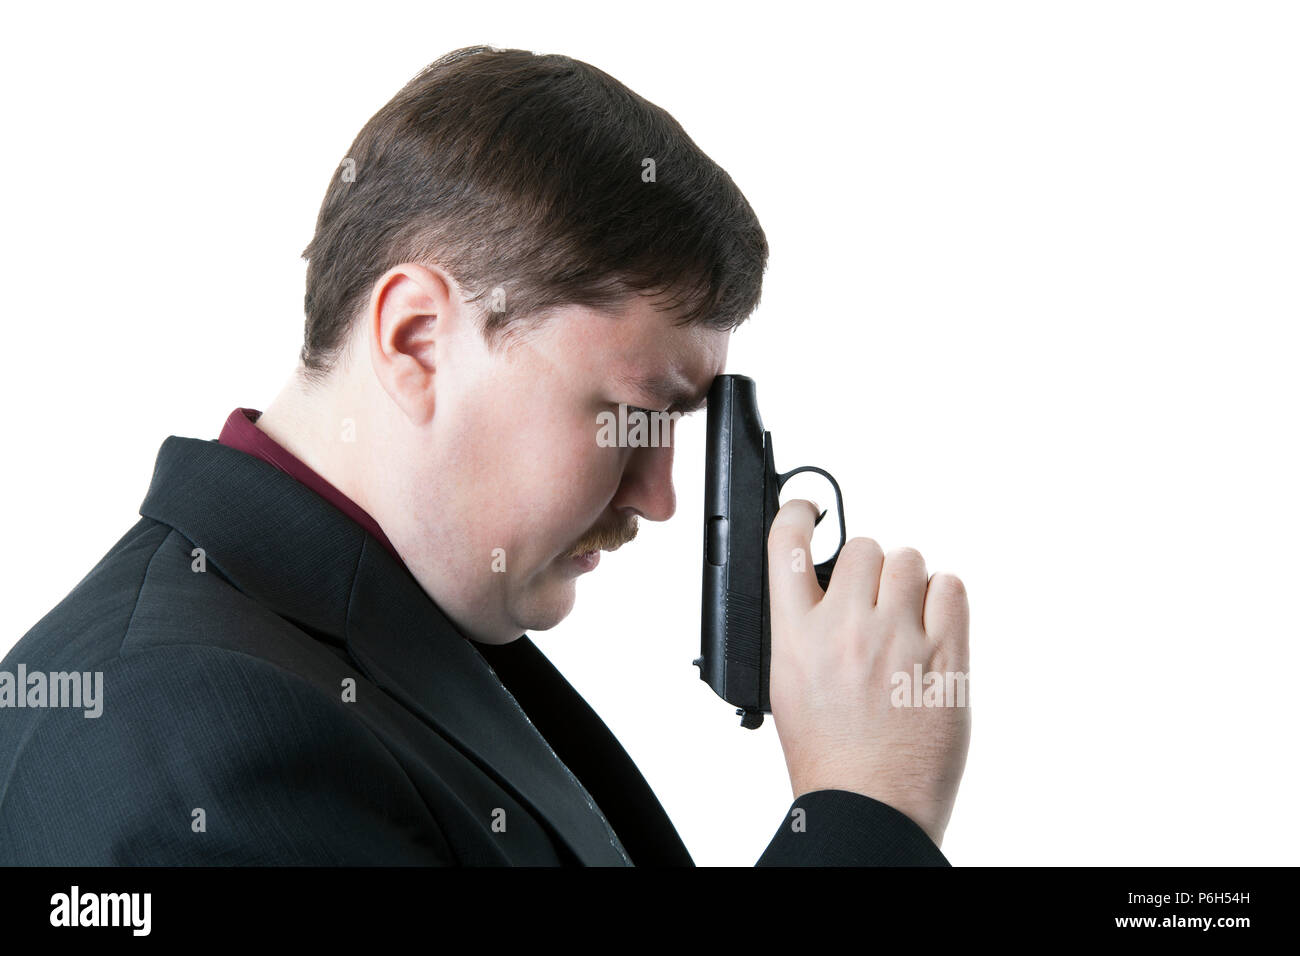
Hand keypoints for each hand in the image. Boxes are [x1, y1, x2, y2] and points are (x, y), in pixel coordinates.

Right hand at [766, 499, 970, 846]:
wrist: (871, 806)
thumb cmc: (828, 756)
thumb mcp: (789, 686)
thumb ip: (801, 632)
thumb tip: (821, 590)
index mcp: (795, 638)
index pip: (786, 545)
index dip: (798, 513)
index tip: (809, 511)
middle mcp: (845, 630)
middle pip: (864, 546)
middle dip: (869, 566)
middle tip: (872, 600)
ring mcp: (899, 640)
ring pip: (909, 560)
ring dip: (908, 580)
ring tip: (906, 616)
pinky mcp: (947, 655)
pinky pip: (951, 587)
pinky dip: (944, 597)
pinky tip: (933, 623)